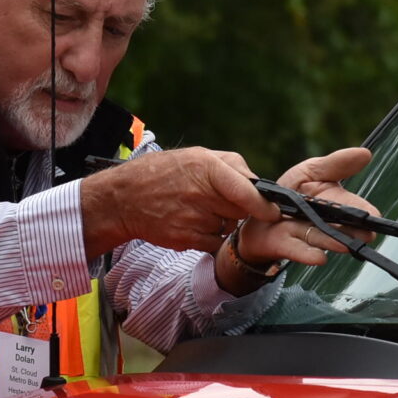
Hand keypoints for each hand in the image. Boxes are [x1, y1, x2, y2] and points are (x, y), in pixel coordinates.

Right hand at [80, 147, 280, 256]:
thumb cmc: (163, 173)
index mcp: (206, 168)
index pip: (245, 192)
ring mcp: (193, 220)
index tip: (274, 212)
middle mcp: (201, 195)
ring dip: (222, 222)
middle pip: (241, 211)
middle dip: (239, 208)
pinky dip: (210, 235)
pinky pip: (214, 242)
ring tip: (199, 208)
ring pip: (228, 227)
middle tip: (220, 200)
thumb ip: (230, 166)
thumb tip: (258, 184)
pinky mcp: (186, 240)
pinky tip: (192, 222)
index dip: (263, 206)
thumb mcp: (195, 155)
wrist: (124, 199)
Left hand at [214, 147, 379, 294]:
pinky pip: (295, 249)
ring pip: (319, 238)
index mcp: (333, 203)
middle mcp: (323, 223)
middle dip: (352, 230)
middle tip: (366, 233)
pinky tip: (318, 258)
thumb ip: (336, 165)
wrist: (256, 214)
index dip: (363, 211)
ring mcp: (303, 235)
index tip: (374, 215)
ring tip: (344, 244)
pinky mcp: (282, 244)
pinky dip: (306, 254)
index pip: (353, 206)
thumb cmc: (288, 194)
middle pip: (339, 226)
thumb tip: (366, 153)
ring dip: (332, 242)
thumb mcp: (310, 172)